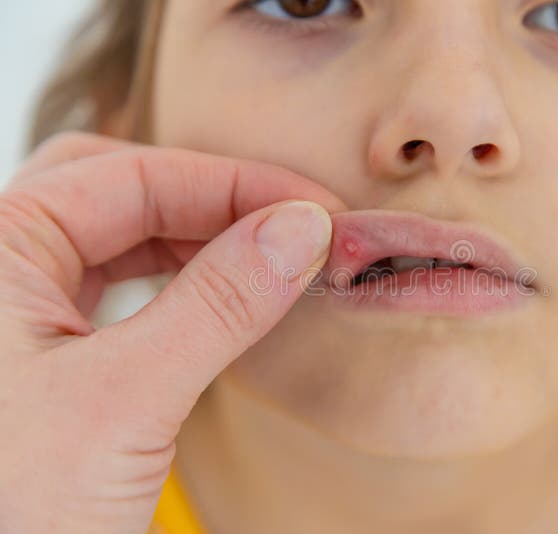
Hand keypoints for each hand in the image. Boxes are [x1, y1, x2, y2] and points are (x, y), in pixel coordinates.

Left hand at [0, 132, 344, 532]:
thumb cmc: (11, 516)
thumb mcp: (124, 401)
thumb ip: (218, 306)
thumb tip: (300, 231)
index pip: (132, 177)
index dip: (234, 185)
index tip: (312, 208)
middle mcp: (0, 267)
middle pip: (121, 190)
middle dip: (212, 199)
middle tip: (291, 222)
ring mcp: (21, 312)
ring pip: (121, 237)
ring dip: (202, 240)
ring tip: (272, 256)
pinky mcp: (51, 356)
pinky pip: (121, 288)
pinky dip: (182, 282)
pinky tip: (226, 294)